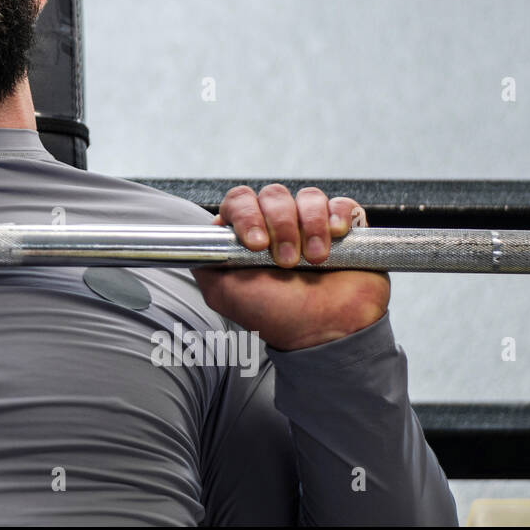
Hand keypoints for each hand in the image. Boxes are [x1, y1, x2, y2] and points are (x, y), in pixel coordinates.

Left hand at [189, 184, 389, 351]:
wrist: (326, 334)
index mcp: (246, 236)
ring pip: (307, 197)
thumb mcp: (224, 293)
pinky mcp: (342, 228)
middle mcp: (276, 226)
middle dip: (279, 225)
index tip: (256, 244)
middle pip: (272, 195)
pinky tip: (337, 235)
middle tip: (285, 261)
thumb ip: (204, 262)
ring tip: (314, 260)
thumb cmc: (276, 316)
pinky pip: (341, 204)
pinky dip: (337, 215)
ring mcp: (310, 225)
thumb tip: (188, 243)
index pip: (239, 201)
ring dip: (310, 226)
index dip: (246, 215)